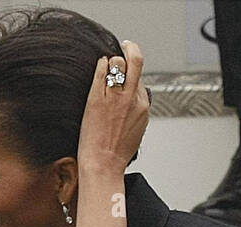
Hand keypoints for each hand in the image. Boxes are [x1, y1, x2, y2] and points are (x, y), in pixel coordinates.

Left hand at [77, 40, 148, 175]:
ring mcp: (115, 97)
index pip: (140, 79)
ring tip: (105, 65)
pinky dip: (100, 65)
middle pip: (136, 62)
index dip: (132, 74)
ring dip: (112, 61)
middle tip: (126, 45)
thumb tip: (133, 104)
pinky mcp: (97, 98)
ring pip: (118, 63)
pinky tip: (98, 66)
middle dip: (131, 49)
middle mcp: (131, 98)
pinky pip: (101, 71)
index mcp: (143, 107)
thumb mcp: (135, 132)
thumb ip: (136, 114)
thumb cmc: (115, 155)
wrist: (102, 166)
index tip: (126, 71)